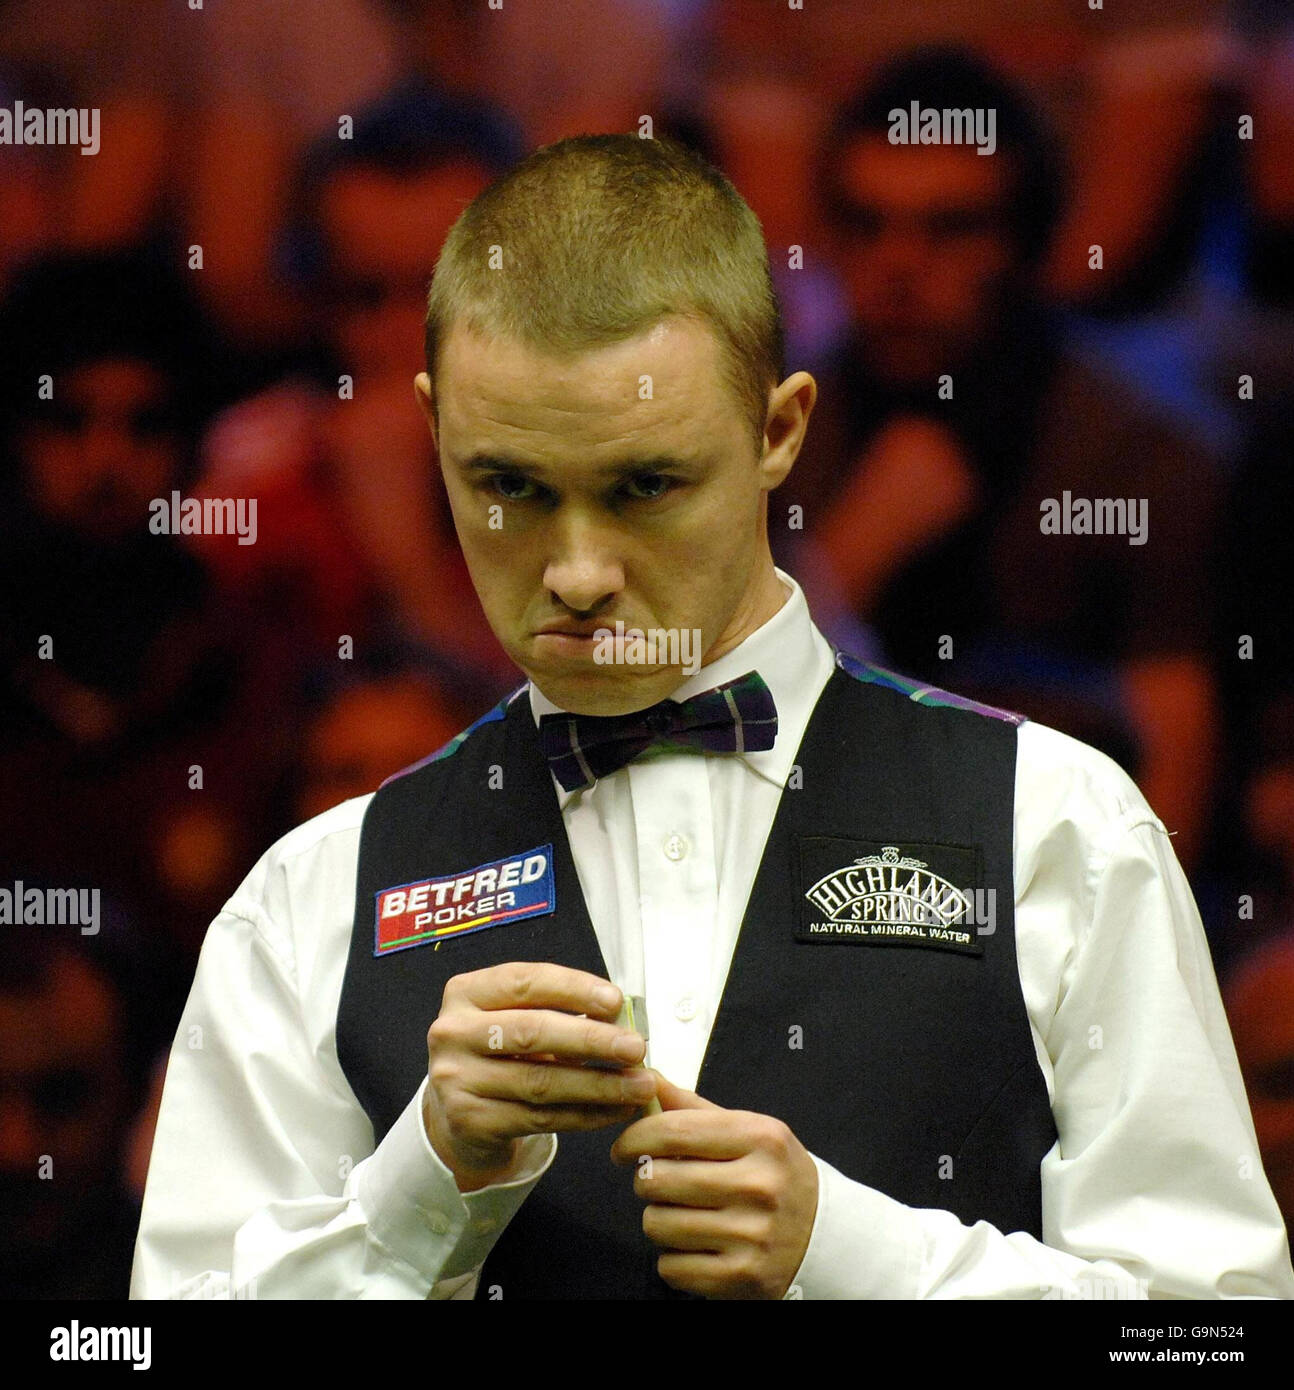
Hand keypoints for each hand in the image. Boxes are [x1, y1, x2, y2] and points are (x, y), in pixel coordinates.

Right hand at [423, 963, 655, 1191]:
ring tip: (639, 1085)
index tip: (616, 1001)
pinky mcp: (470, 1122)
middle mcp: (452, 1033)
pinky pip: (540, 1118)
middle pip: (532, 1032)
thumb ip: (558, 1012)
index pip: (524, 982)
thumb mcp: (516, 1019)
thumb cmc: (500, 1054)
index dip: (573, 988)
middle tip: (635, 1048)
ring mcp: (456, 1080)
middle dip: (591, 1040)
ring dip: (599, 1085)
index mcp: (466, 993)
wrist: (458, 1114)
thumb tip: (620, 1020)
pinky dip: (586, 1115)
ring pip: (540, 1082)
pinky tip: (616, 1110)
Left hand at [611, 1074, 818, 1298]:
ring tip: (681, 1213)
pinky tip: (696, 1244)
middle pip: (658, 1179)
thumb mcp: (749, 1131)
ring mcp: (752, 1235)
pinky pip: (671, 1266)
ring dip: (658, 1219)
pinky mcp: (742, 1277)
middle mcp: (759, 1185)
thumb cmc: (776, 1175)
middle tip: (658, 1181)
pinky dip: (673, 1257)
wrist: (825, 1236)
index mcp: (760, 1138)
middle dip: (646, 1180)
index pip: (673, 1131)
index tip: (623, 1148)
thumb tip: (646, 1080)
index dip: (634, 1138)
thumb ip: (693, 1108)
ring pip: (658, 1224)